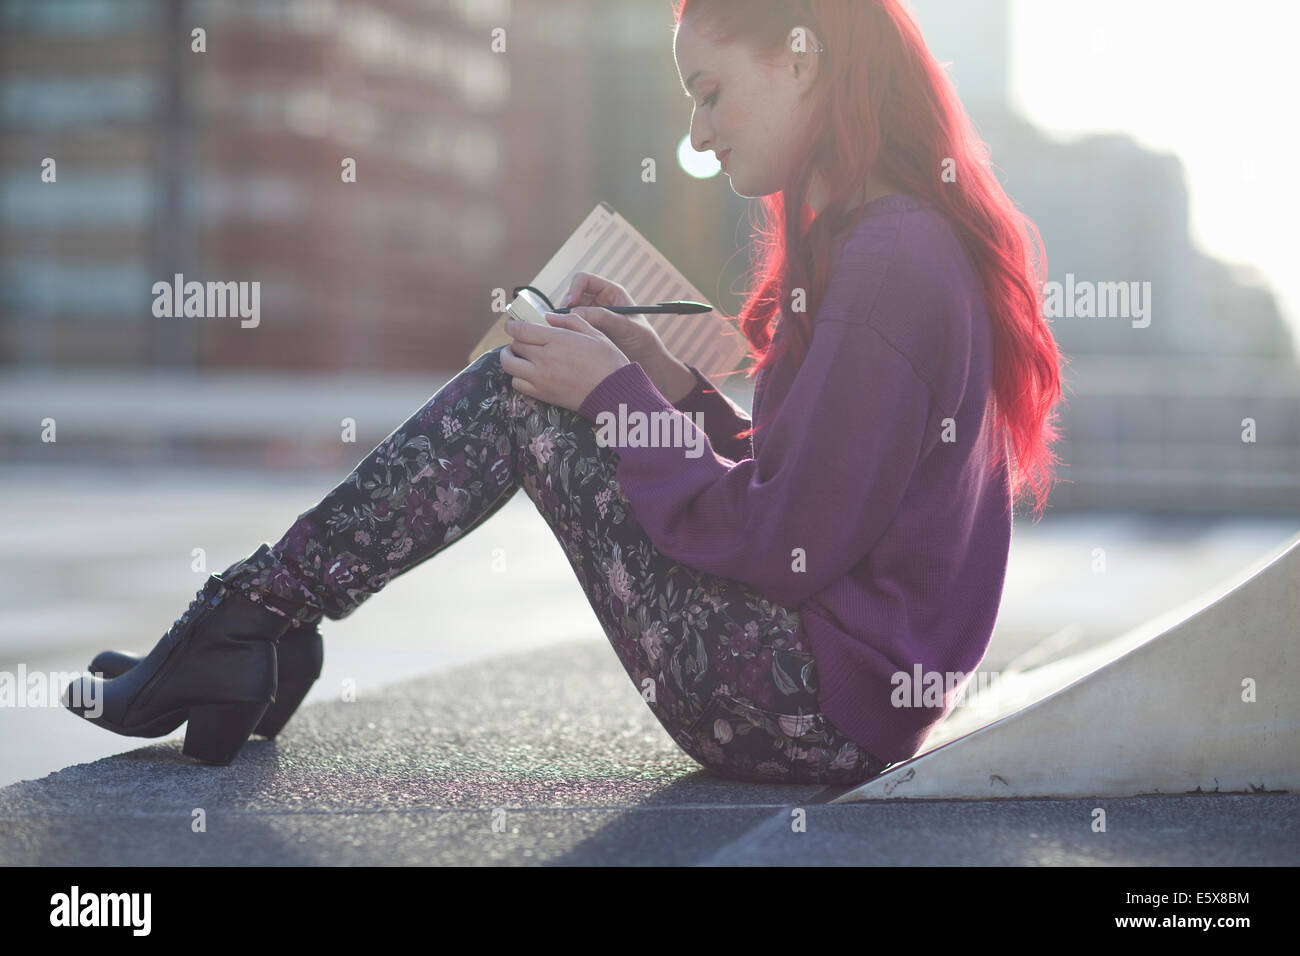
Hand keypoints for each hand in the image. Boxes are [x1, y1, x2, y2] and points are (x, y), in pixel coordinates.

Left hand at [501, 311, 630, 413]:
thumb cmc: (608, 361)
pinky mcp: (542, 394)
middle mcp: (545, 357)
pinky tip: (527, 373)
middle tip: (522, 341)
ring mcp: (541, 377)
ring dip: (510, 358)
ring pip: (509, 365)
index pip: (521, 329)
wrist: (614, 392)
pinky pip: (517, 384)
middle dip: (515, 341)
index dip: (512, 326)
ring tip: (518, 357)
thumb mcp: (593, 333)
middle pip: (515, 345)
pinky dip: (517, 377)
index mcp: (557, 339)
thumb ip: (569, 321)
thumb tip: (548, 317)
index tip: (512, 325)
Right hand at [559, 272, 695, 402]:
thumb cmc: (643, 340)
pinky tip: (572, 341)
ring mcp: (592, 317)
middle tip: (563, 321)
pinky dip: (568, 332)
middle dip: (566, 306)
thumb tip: (575, 312)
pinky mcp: (588, 332)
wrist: (647, 362)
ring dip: (566, 320)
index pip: (584, 280)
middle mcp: (599, 302)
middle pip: (573, 295)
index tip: (570, 303)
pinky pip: (572, 327)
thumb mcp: (624, 325)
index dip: (574, 288)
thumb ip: (602, 317)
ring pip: (570, 313)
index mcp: (611, 292)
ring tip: (569, 333)